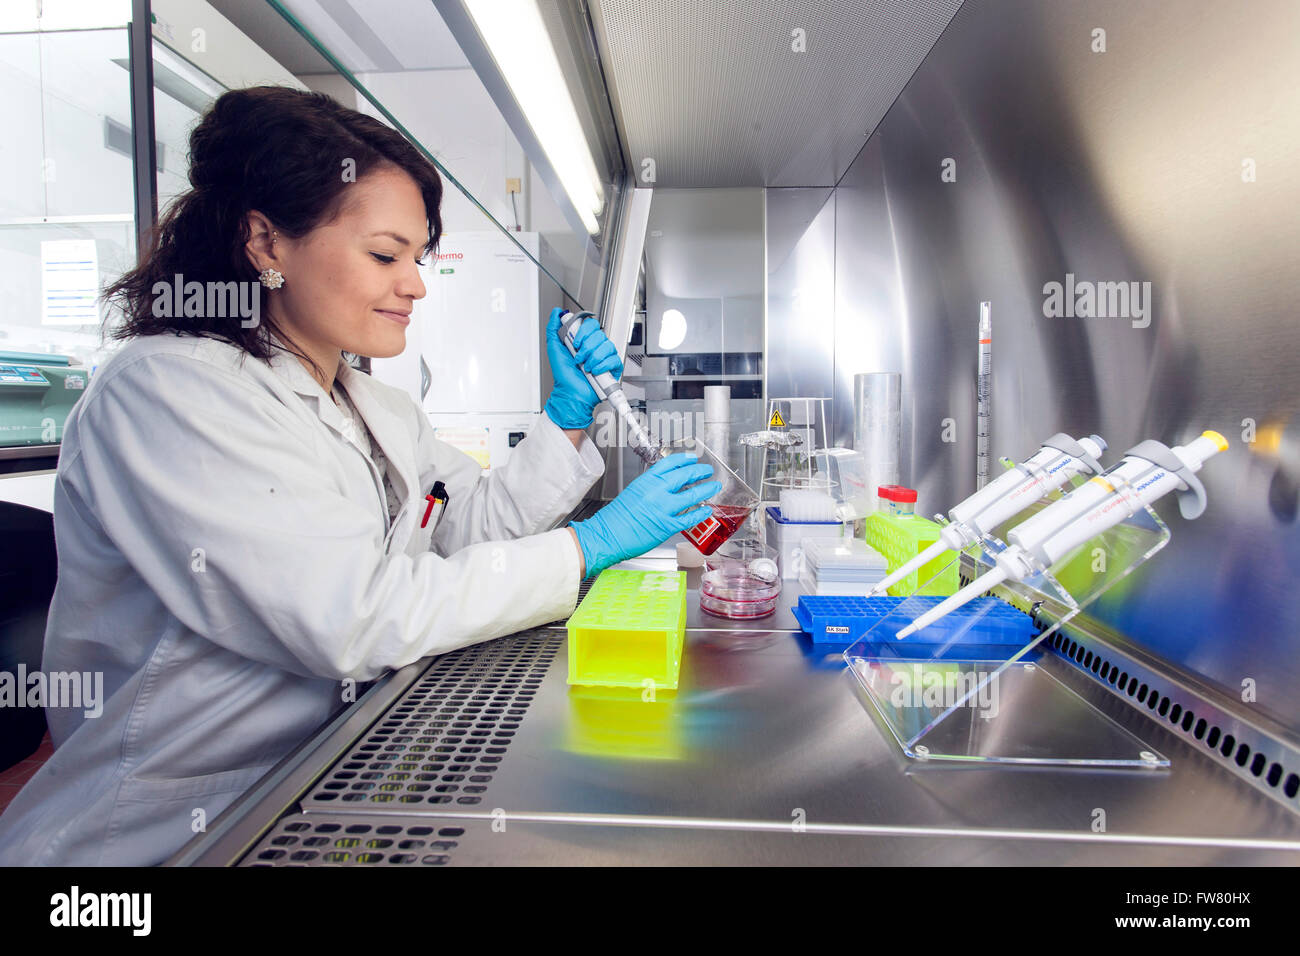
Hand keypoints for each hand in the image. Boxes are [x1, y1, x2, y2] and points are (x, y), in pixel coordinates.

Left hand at [544, 307, 622, 428]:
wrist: (570, 393)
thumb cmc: (563, 375)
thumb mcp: (554, 348)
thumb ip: (553, 328)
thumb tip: (556, 313)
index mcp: (584, 341)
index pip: (591, 325)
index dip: (583, 332)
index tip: (575, 343)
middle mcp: (596, 347)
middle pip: (600, 334)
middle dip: (586, 348)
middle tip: (579, 358)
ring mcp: (605, 357)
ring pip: (607, 346)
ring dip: (593, 358)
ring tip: (585, 367)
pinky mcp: (613, 368)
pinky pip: (614, 360)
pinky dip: (602, 366)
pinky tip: (594, 371)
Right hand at [571, 454, 721, 576]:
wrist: (607, 535)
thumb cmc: (616, 518)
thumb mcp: (633, 492)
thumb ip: (650, 487)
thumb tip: (666, 485)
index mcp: (646, 481)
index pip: (670, 463)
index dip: (685, 459)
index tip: (693, 458)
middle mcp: (656, 491)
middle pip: (685, 475)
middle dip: (700, 471)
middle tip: (707, 471)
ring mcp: (663, 508)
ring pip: (692, 495)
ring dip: (706, 489)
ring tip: (714, 487)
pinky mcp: (667, 526)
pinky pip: (689, 518)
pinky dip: (701, 513)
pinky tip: (707, 511)